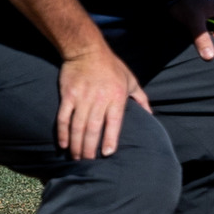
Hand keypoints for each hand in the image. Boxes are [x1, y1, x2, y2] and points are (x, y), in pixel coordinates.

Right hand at [57, 44, 148, 160]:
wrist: (87, 50)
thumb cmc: (112, 66)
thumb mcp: (131, 80)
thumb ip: (141, 98)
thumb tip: (151, 115)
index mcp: (116, 97)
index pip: (114, 123)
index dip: (110, 139)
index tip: (107, 154)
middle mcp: (99, 99)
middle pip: (93, 129)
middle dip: (90, 148)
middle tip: (88, 162)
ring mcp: (82, 98)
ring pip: (78, 126)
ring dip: (76, 144)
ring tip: (76, 158)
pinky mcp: (67, 96)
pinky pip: (63, 118)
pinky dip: (62, 132)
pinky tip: (63, 144)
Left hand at [169, 0, 213, 61]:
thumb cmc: (183, 3)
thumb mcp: (194, 22)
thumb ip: (202, 39)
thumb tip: (211, 57)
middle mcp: (212, 12)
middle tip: (209, 48)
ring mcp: (202, 15)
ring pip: (210, 30)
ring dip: (206, 38)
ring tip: (198, 44)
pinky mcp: (192, 18)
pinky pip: (200, 29)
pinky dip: (197, 36)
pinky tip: (190, 40)